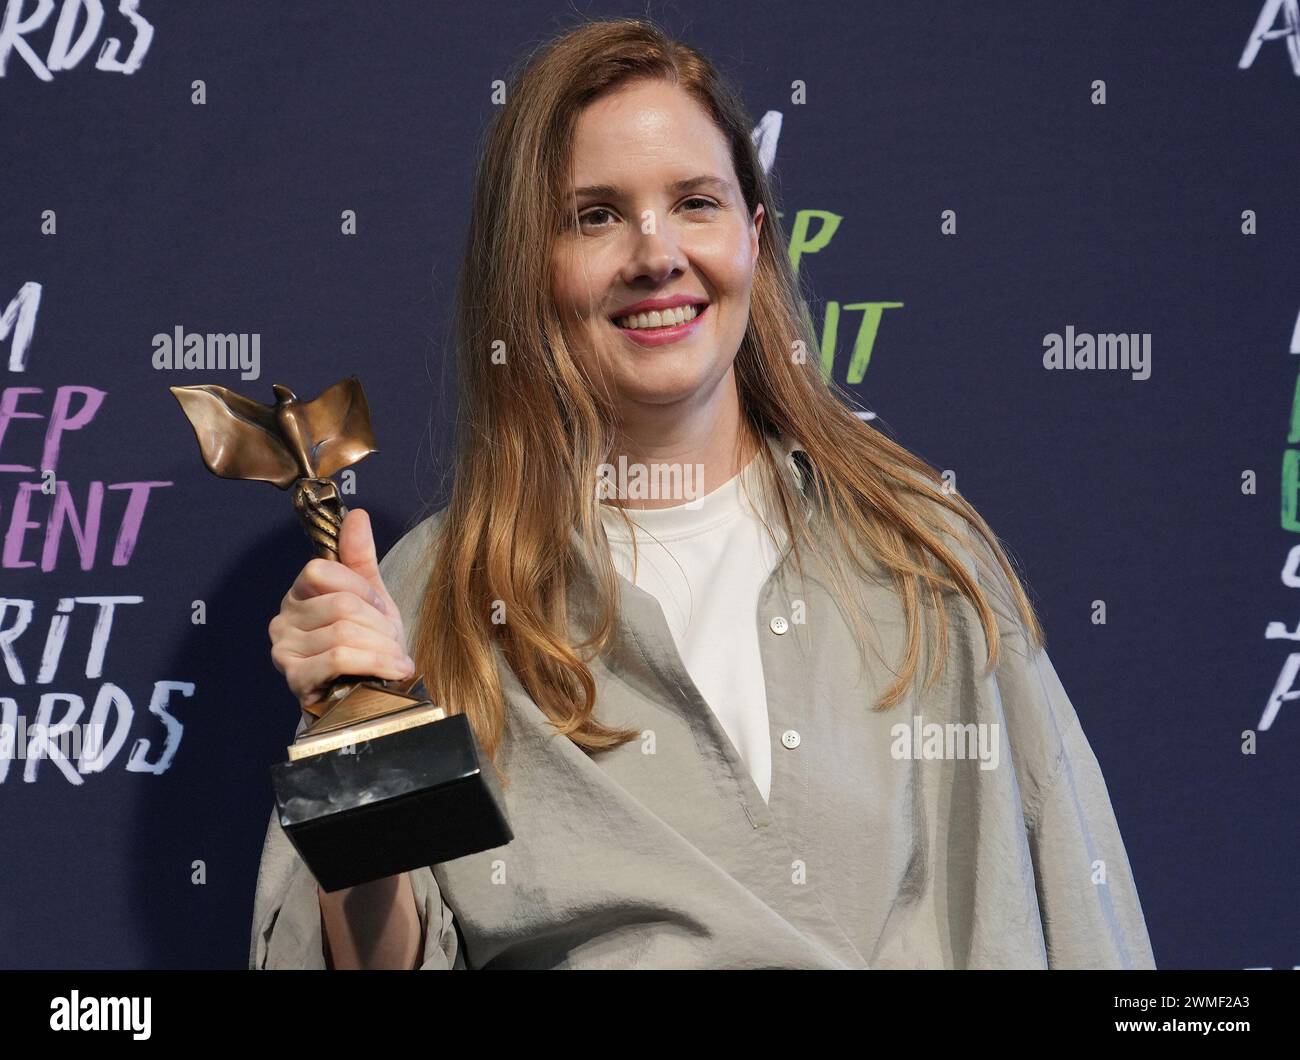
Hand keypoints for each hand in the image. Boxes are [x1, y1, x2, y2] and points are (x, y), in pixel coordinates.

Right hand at [268, 508, 414, 712]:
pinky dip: (375, 663)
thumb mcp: (370, 596)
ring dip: (382, 647)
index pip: (321, 570)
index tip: (380, 607)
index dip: (361, 588)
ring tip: (396, 659)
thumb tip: (356, 515)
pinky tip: (393, 670)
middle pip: (341, 605)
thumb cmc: (368, 642)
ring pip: (343, 632)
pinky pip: (338, 659)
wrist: (370, 692)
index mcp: (299, 592)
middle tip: (394, 641)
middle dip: (379, 624)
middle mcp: (283, 618)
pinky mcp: (295, 679)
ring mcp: (284, 650)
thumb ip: (360, 556)